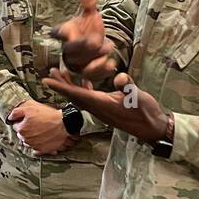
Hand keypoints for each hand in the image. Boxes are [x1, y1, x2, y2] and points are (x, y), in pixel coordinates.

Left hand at [7, 100, 77, 155]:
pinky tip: (43, 140)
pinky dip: (38, 146)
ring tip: (41, 131)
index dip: (22, 121)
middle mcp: (26, 140)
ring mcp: (34, 146)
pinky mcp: (43, 150)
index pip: (16, 126)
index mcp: (21, 129)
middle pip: (22, 135)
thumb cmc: (47, 115)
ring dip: (32, 138)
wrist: (64, 124)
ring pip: (29, 142)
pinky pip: (36, 150)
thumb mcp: (30, 107)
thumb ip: (16, 112)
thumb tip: (10, 118)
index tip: (29, 119)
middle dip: (27, 130)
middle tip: (36, 124)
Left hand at [41, 70, 170, 143]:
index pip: (77, 94)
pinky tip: (84, 82)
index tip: (47, 80)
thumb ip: (128, 86)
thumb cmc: (145, 113)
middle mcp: (98, 108)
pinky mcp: (106, 109)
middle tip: (51, 70)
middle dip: (61, 83)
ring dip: (71, 85)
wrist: (152, 128)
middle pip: (74, 94)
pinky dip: (83, 89)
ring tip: (63, 73)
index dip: (61, 86)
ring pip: (81, 96)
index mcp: (101, 104)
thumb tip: (119, 77)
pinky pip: (90, 98)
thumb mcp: (138, 97)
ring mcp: (101, 109)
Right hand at [51, 0, 120, 86]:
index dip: (64, 34)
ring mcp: (76, 64)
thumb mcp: (90, 13)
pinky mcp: (86, 73)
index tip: (73, 31)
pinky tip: (111, 64)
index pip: (60, 34)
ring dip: (94, 61)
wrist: (94, 42)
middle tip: (98, 42)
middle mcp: (67, 51)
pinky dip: (101, 72)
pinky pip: (91, 76)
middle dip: (85, 49)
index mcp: (65, 33)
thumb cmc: (88, 27)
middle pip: (71, 53)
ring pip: (81, 67)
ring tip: (108, 50)